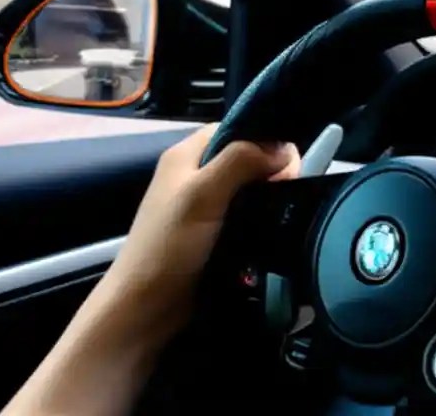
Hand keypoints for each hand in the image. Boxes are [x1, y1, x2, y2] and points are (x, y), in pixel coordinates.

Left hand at [102, 123, 299, 333]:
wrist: (146, 307)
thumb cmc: (169, 246)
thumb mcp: (202, 194)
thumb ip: (241, 162)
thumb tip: (285, 148)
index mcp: (187, 155)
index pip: (236, 128)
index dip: (265, 138)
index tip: (289, 163)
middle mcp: (196, 176)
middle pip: (247, 158)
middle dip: (273, 171)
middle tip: (289, 193)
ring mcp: (206, 207)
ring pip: (252, 189)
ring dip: (272, 198)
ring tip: (289, 212)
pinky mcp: (217, 234)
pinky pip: (250, 216)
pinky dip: (265, 220)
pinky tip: (278, 229)